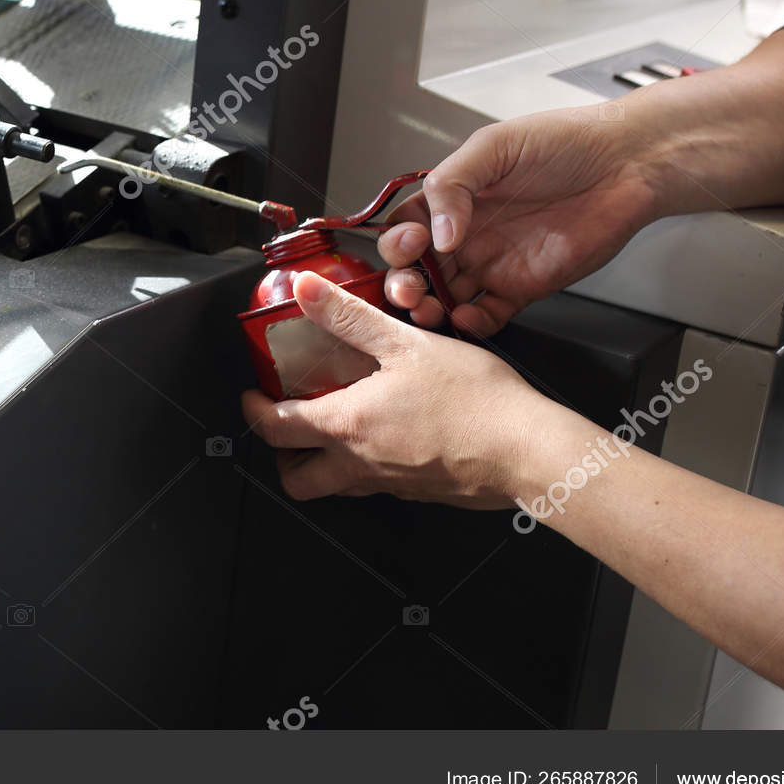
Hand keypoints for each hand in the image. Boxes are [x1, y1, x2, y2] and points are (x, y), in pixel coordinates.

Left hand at [241, 271, 577, 506]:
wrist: (529, 452)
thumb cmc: (474, 401)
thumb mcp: (405, 344)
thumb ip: (350, 318)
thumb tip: (306, 291)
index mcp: (347, 426)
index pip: (276, 428)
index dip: (254, 411)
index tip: (253, 395)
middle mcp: (361, 465)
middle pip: (297, 479)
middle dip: (283, 456)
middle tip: (288, 425)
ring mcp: (392, 485)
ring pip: (336, 487)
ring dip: (324, 463)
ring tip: (336, 426)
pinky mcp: (422, 492)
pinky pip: (378, 485)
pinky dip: (368, 465)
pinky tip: (390, 433)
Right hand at [381, 107, 667, 335]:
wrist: (626, 164)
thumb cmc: (566, 142)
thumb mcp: (495, 145)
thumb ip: (454, 184)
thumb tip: (438, 233)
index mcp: (453, 198)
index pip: (404, 228)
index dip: (396, 241)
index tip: (411, 244)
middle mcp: (468, 234)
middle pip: (416, 271)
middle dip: (403, 284)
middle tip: (410, 289)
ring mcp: (494, 264)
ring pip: (445, 298)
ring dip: (429, 310)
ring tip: (430, 310)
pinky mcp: (523, 288)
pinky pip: (488, 316)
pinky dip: (472, 326)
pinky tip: (468, 317)